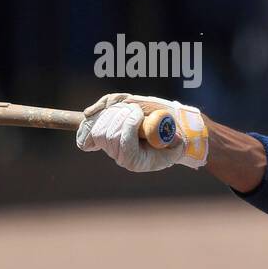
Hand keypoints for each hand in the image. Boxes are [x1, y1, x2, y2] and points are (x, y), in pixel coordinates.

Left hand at [76, 93, 208, 171]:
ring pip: (99, 129)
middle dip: (120, 117)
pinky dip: (97, 115)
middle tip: (134, 107)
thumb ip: (177, 144)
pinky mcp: (99, 136)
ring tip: (126, 107)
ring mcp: (107, 147)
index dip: (129, 126)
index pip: (125, 144)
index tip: (138, 112)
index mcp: (136, 161)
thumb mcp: (177, 146)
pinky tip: (102, 110)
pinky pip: (91, 128)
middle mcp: (119, 155)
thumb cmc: (168, 142)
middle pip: (109, 136)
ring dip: (111, 113)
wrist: (157, 137)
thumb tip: (174, 137)